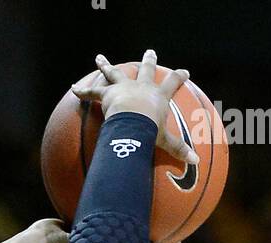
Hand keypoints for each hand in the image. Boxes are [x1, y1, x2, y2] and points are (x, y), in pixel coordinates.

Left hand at [72, 49, 197, 168]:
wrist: (133, 121)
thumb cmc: (150, 131)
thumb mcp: (165, 141)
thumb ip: (178, 150)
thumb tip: (196, 162)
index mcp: (158, 97)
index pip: (172, 83)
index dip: (179, 77)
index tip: (185, 72)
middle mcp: (142, 87)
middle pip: (146, 70)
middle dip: (149, 61)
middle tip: (150, 52)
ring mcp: (124, 87)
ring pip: (114, 73)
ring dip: (106, 65)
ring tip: (99, 58)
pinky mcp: (108, 93)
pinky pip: (92, 91)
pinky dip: (82, 90)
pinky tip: (74, 88)